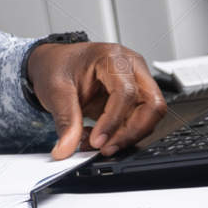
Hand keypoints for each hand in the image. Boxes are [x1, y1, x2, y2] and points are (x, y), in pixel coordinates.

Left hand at [26, 42, 167, 158]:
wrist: (55, 63)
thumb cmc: (58, 66)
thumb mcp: (56, 91)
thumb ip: (65, 121)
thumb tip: (66, 149)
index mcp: (112, 58)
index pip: (126, 92)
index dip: (113, 121)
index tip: (97, 141)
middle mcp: (132, 67)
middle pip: (152, 104)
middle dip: (131, 132)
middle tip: (106, 149)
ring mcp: (136, 82)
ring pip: (150, 115)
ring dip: (127, 136)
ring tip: (98, 144)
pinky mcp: (135, 98)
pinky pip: (139, 121)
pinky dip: (122, 135)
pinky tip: (100, 138)